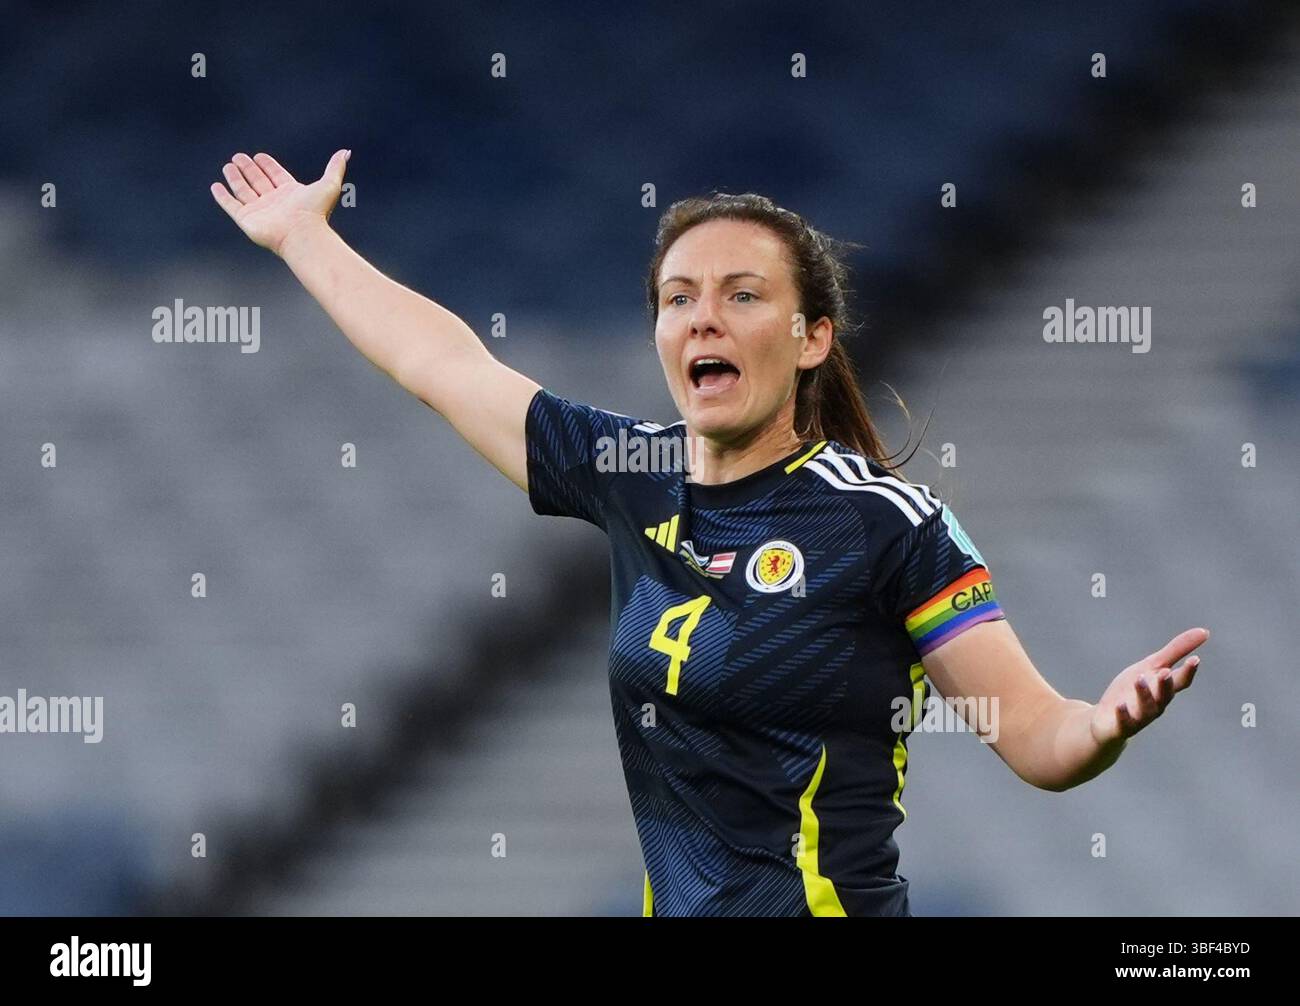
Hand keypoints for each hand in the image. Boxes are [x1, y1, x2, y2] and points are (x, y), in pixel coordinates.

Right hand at [210, 149, 349, 255]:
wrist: (302, 234)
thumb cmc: (316, 212)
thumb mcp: (329, 184)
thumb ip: (335, 167)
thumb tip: (346, 152)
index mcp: (290, 193)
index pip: (276, 175)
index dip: (267, 165)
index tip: (259, 155)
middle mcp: (274, 202)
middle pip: (258, 181)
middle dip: (249, 169)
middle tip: (239, 157)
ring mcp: (259, 211)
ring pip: (243, 191)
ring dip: (235, 178)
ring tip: (228, 165)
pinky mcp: (246, 219)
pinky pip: (231, 205)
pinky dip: (223, 196)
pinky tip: (216, 186)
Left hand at [1090, 627, 1207, 745]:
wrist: (1108, 720)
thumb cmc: (1133, 690)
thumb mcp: (1152, 666)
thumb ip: (1176, 650)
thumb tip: (1205, 631)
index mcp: (1163, 689)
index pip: (1180, 681)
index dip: (1187, 672)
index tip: (1194, 660)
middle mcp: (1156, 704)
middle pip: (1164, 696)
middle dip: (1165, 685)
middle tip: (1164, 672)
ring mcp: (1139, 717)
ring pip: (1146, 708)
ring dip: (1144, 694)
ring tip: (1139, 679)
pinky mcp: (1121, 726)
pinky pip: (1124, 722)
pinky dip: (1123, 714)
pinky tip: (1120, 704)